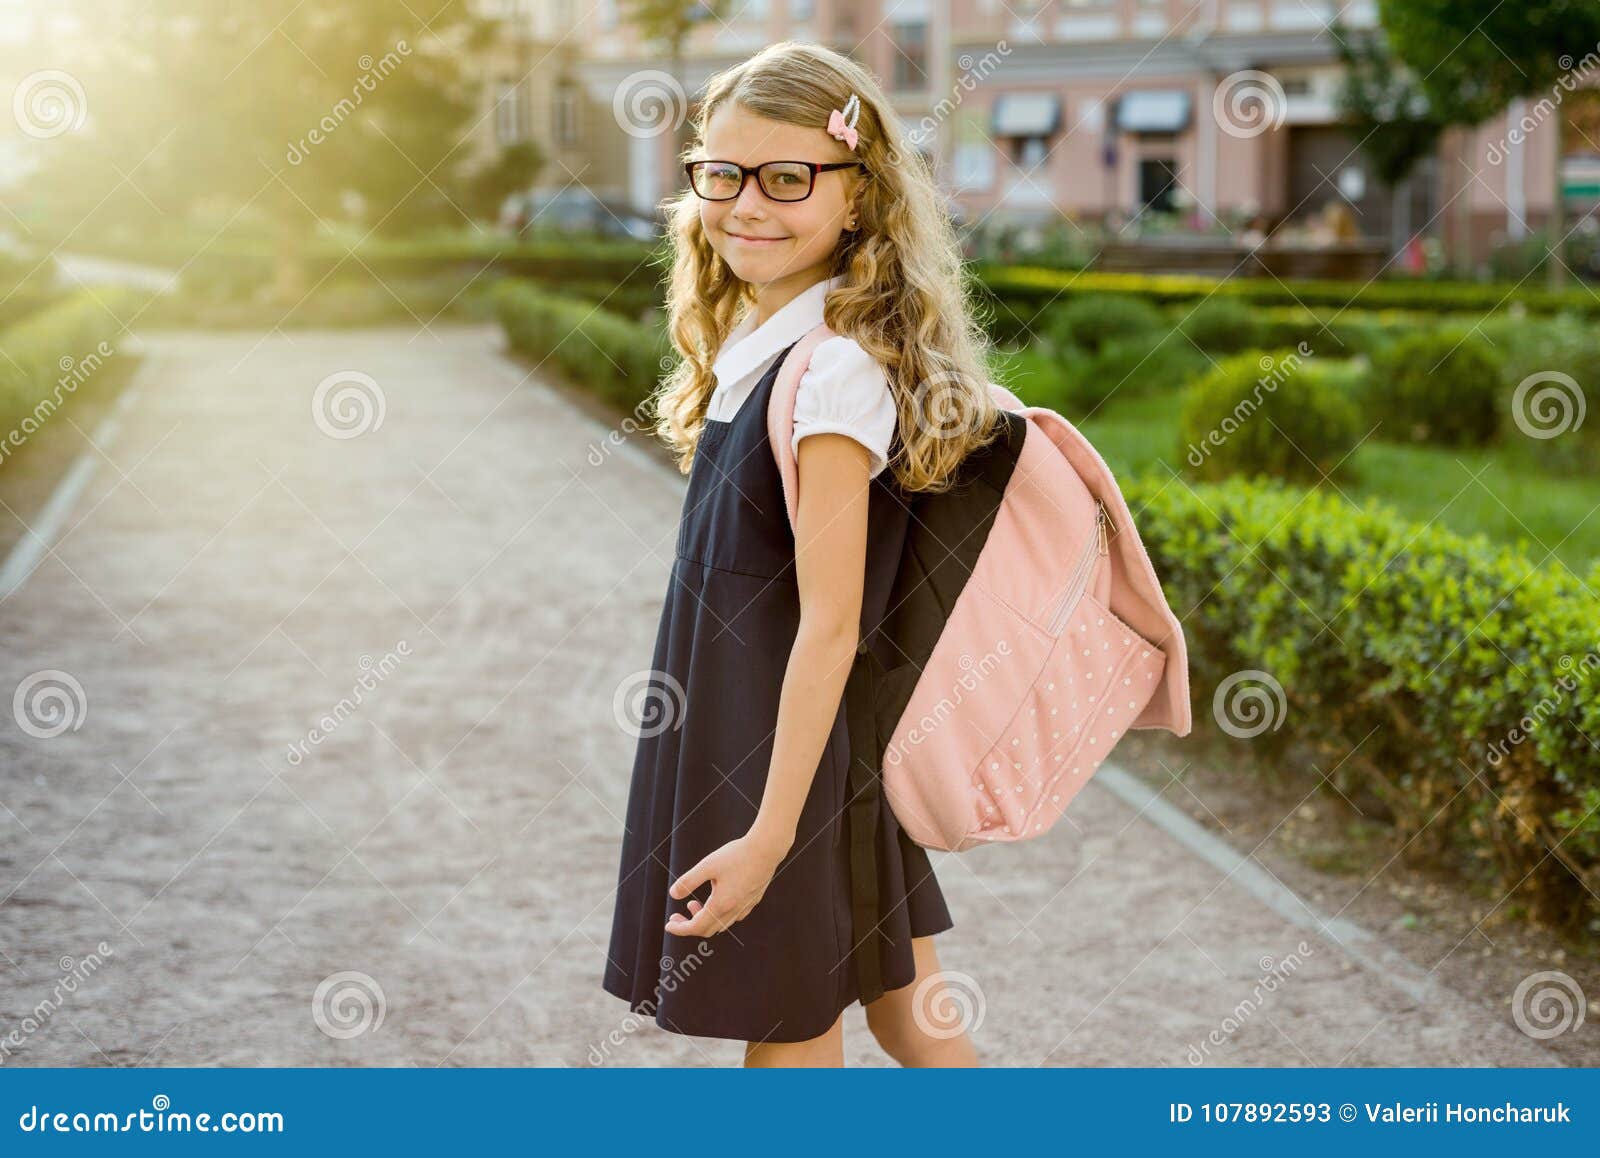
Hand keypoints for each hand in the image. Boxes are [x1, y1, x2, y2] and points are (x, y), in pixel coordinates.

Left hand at [664, 827, 791, 938]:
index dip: (680, 929)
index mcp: (721, 905)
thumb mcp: (707, 865)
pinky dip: (718, 915)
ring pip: (720, 925)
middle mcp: (734, 910)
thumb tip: (673, 894)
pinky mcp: (752, 901)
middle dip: (689, 925)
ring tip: (692, 904)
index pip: (696, 927)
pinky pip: (732, 917)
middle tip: (676, 915)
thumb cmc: (736, 855)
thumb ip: (689, 881)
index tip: (668, 925)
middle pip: (707, 929)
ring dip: (703, 919)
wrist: (767, 849)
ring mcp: (745, 907)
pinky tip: (715, 900)